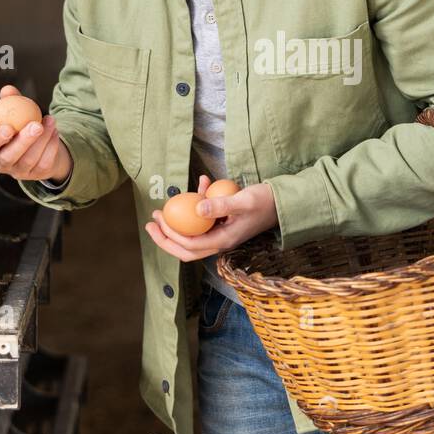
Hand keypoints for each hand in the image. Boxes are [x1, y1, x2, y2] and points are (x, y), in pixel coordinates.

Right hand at [0, 85, 71, 181]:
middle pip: (10, 156)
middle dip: (24, 141)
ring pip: (30, 158)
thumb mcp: (17, 113)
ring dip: (43, 138)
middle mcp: (3, 163)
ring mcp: (20, 172)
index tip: (8, 127)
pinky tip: (55, 131)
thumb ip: (11, 101)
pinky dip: (52, 145)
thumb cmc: (22, 126)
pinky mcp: (37, 174)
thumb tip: (8, 90)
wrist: (42, 145)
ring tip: (51, 121)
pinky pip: (45, 161)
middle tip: (36, 125)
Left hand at [145, 174, 278, 261]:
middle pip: (186, 249)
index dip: (170, 235)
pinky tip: (199, 183)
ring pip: (191, 238)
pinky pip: (203, 222)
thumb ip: (220, 205)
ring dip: (175, 227)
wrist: (282, 202)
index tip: (159, 218)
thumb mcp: (243, 201)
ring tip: (162, 211)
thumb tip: (196, 209)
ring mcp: (221, 235)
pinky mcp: (223, 226)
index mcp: (223, 241)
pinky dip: (196, 207)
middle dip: (165, 238)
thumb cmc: (265, 201)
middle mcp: (220, 242)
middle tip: (151, 222)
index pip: (189, 245)